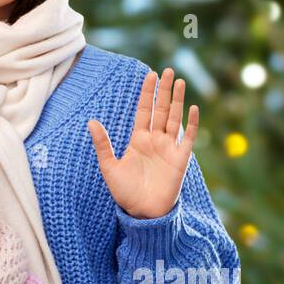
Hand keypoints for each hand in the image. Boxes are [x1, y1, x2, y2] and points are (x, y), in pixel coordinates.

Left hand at [88, 67, 197, 220]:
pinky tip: (193, 108)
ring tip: (180, 81)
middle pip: (161, 109)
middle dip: (164, 90)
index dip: (147, 93)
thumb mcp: (109, 166)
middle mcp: (155, 140)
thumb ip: (103, 144)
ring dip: (178, 100)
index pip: (144, 110)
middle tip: (169, 70)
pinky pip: (187, 137)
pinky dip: (191, 123)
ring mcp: (169, 148)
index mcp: (139, 139)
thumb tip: (90, 121)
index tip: (150, 75)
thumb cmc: (125, 192)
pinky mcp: (180, 159)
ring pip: (175, 118)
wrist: (143, 213)